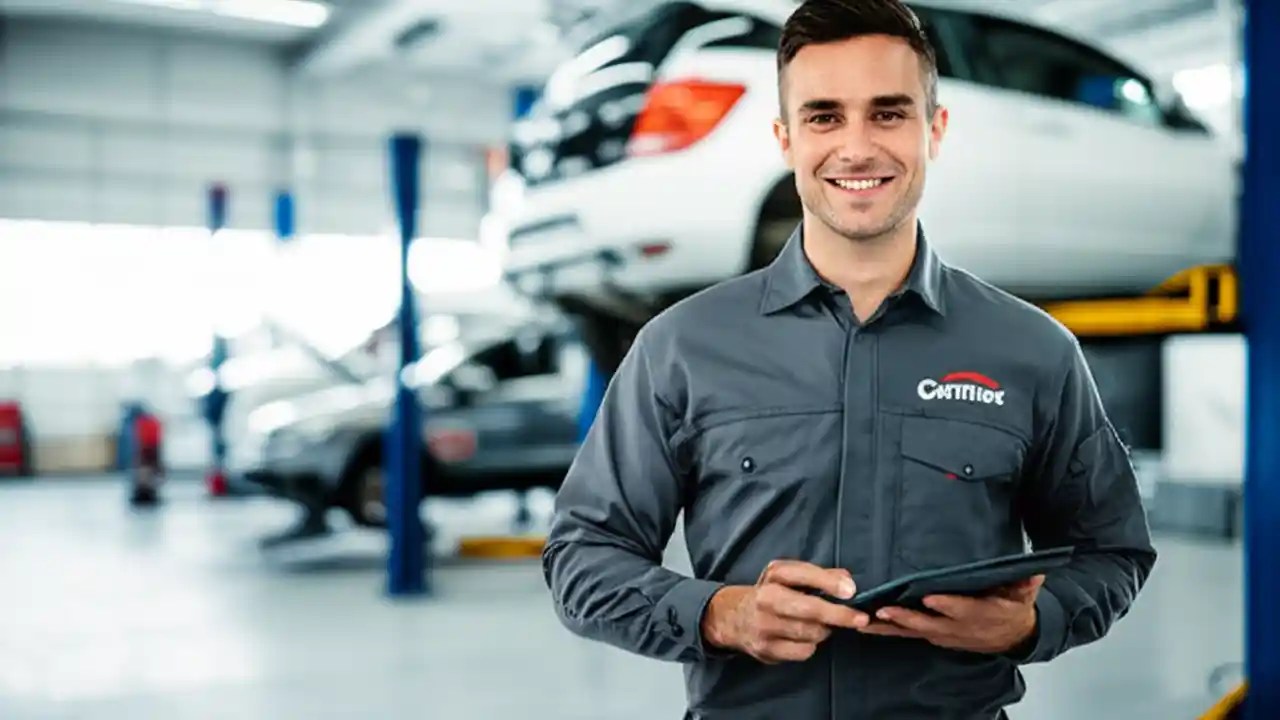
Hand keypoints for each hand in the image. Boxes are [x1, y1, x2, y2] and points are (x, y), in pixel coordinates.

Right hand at [702, 560, 870, 663]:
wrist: (731, 617)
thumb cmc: (770, 594)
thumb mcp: (789, 577)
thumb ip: (820, 576)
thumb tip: (847, 582)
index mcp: (774, 574)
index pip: (803, 574)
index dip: (829, 582)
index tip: (851, 591)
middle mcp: (766, 598)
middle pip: (808, 608)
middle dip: (838, 615)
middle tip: (861, 619)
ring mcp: (764, 626)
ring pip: (809, 632)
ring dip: (824, 630)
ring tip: (822, 625)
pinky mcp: (765, 649)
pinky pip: (802, 651)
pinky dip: (811, 646)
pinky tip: (805, 638)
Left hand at [857, 575, 1043, 653]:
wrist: (1014, 636)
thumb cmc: (1013, 608)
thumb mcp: (1024, 594)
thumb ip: (1026, 583)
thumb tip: (1035, 571)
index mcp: (980, 614)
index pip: (962, 610)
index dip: (947, 605)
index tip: (931, 598)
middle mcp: (958, 627)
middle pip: (929, 624)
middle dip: (906, 618)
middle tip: (884, 610)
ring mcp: (944, 634)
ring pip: (913, 632)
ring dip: (889, 627)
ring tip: (864, 621)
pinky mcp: (933, 635)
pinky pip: (907, 635)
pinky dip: (887, 631)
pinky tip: (866, 626)